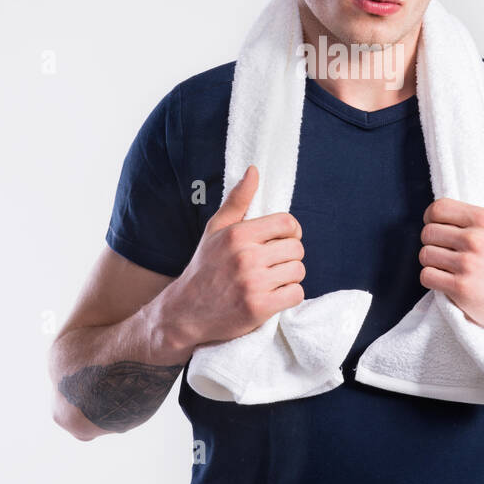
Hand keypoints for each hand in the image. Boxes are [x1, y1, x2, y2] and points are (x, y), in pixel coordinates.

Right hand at [168, 165, 305, 347]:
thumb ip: (238, 200)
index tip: (282, 241)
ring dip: (290, 277)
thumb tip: (254, 170)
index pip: (287, 223)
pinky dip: (289, 295)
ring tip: (272, 280)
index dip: (291, 232)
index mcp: (237, 234)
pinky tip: (273, 295)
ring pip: (298, 271)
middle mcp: (246, 257)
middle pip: (296, 249)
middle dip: (289, 256)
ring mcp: (253, 284)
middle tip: (273, 264)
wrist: (184, 312)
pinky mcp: (259, 308)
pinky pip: (296, 294)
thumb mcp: (216, 229)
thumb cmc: (204, 267)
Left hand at [417, 151, 483, 336]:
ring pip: (425, 255)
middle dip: (432, 242)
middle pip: (427, 233)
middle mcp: (475, 240)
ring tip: (447, 266)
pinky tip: (446, 281)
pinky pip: (427, 276)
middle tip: (444, 249)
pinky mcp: (461, 289)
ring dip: (432, 262)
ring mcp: (467, 265)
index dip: (432, 218)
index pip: (438, 209)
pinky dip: (432, 279)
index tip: (439, 227)